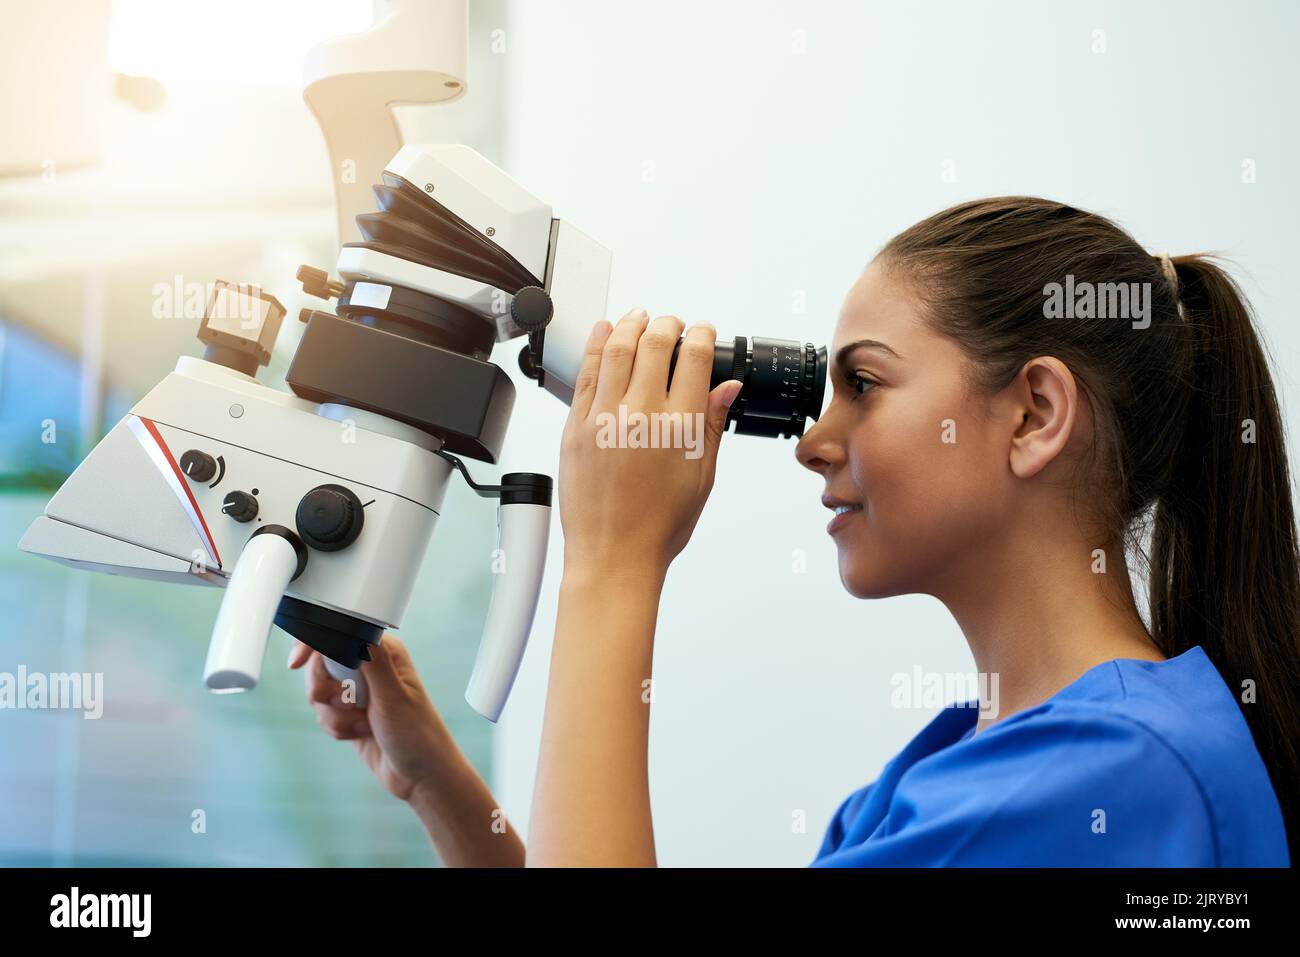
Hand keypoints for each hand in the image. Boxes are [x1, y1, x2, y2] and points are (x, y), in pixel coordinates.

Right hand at [289, 634, 453, 802]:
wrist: (421, 775)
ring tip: (363, 725)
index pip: (340, 633)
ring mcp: (359, 690)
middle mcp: (370, 666)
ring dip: (335, 715)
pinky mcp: (350, 712)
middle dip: (325, 690)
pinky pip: (324, 713)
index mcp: (384, 653)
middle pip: (320, 663)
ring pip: (319, 692)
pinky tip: (361, 734)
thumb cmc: (418, 734)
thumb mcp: (394, 696)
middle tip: (346, 705)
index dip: (313, 644)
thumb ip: (373, 662)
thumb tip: (356, 629)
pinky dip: (337, 727)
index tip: (297, 663)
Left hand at [559, 309, 741, 577]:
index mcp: (679, 427)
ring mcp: (604, 418)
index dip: (701, 335)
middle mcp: (641, 415)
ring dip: (630, 324)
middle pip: (655, 343)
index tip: (702, 331)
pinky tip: (604, 332)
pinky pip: (586, 374)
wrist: (613, 555)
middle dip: (668, 323)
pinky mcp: (575, 426)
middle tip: (672, 323)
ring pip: (617, 348)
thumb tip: (726, 389)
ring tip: (638, 317)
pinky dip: (596, 345)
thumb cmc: (658, 526)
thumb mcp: (701, 476)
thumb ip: (711, 425)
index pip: (694, 358)